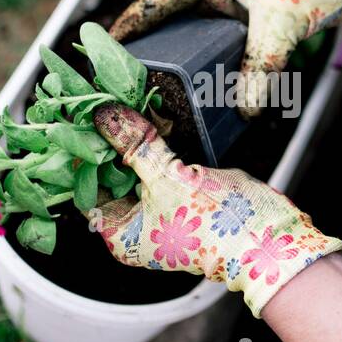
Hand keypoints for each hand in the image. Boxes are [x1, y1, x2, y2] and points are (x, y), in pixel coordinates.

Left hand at [89, 103, 341, 316]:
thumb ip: (134, 146)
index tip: (72, 120)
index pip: (83, 188)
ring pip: (133, 166)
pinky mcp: (182, 191)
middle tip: (94, 103)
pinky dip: (152, 141)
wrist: (269, 239)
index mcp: (120, 233)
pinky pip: (157, 163)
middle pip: (107, 175)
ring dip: (128, 138)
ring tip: (116, 102)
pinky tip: (146, 114)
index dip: (77, 155)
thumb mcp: (166, 179)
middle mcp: (136, 222)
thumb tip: (104, 115)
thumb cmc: (214, 225)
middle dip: (104, 142)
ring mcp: (159, 207)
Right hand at [109, 0, 341, 115]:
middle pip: (173, 12)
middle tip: (131, 74)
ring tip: (162, 83)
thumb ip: (261, 68)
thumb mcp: (284, 25)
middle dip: (154, 42)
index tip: (106, 43)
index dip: (132, 21)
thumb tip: (247, 111)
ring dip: (186, 51)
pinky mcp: (256, 4)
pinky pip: (224, 31)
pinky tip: (208, 79)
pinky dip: (215, 53)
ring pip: (200, 24)